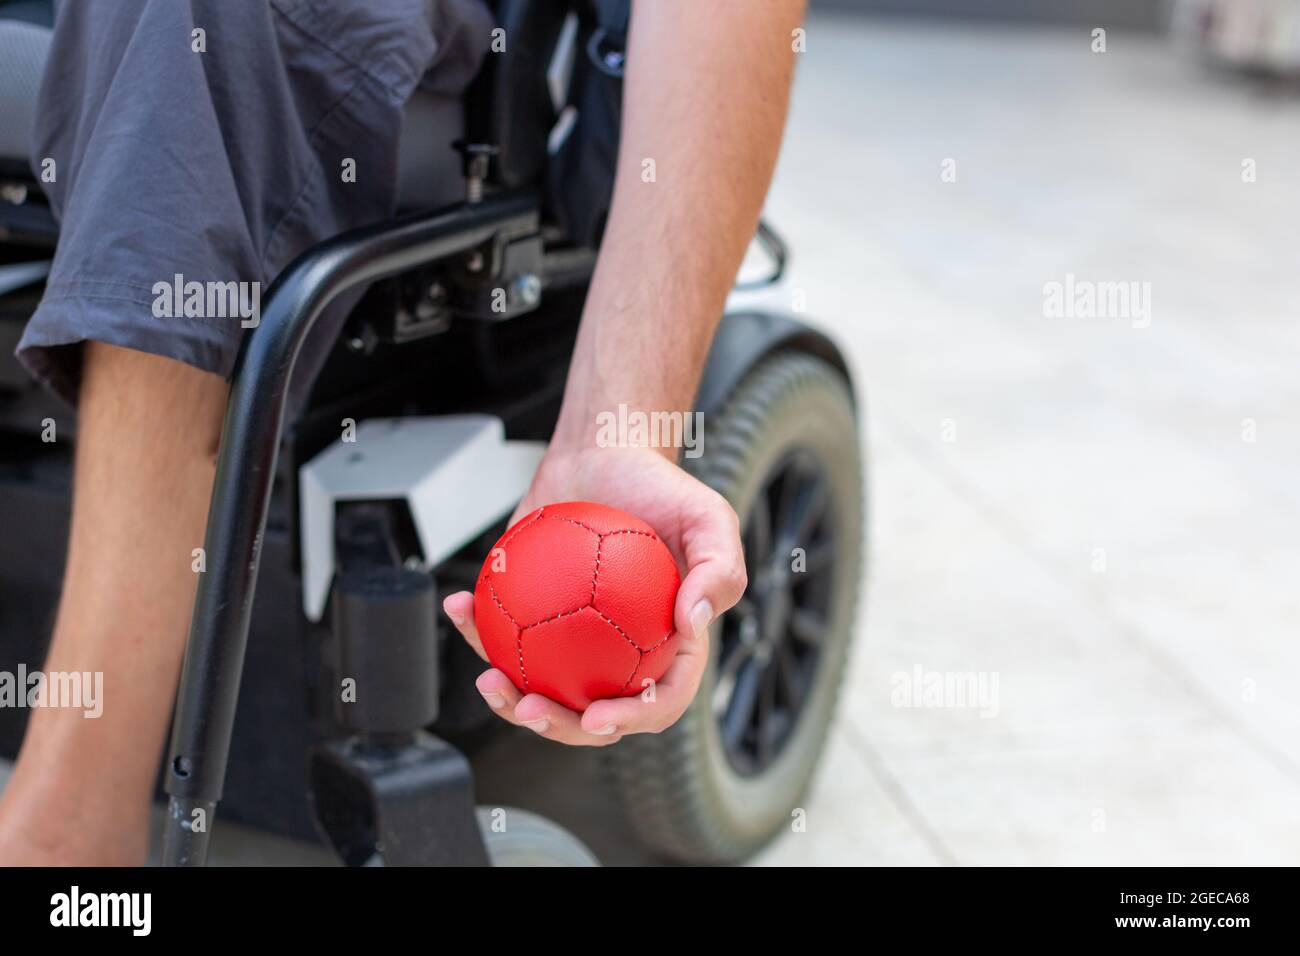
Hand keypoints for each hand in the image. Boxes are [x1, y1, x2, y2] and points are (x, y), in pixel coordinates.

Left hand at [442, 445, 746, 745]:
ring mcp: (573, 642)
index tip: (596, 715)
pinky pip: (503, 634)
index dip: (629, 719)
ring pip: (541, 686)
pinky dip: (476, 626)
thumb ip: (719, 571)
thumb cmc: (662, 489)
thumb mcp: (710, 520)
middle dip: (556, 726)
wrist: (606, 455)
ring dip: (508, 696)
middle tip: (527, 706)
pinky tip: (459, 607)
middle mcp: (620, 656)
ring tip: (487, 679)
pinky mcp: (532, 617)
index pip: (657, 701)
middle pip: (591, 711)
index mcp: (668, 650)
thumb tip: (693, 621)